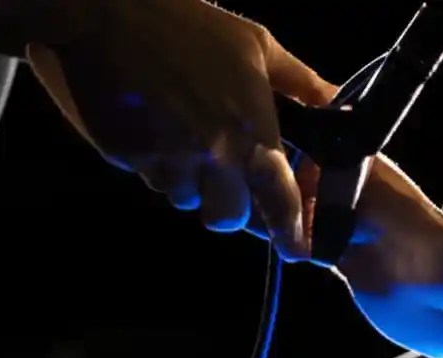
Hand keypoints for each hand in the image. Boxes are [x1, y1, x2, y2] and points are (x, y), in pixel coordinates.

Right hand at [24, 0, 333, 256]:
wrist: (104, 12)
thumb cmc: (187, 24)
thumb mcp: (257, 46)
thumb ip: (302, 86)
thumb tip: (337, 106)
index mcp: (250, 132)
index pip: (279, 203)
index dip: (290, 233)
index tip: (297, 250)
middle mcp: (212, 154)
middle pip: (227, 218)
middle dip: (227, 204)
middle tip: (223, 174)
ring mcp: (166, 158)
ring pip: (185, 200)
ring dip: (188, 182)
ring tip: (182, 136)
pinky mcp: (125, 157)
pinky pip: (149, 178)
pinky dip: (154, 164)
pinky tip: (153, 126)